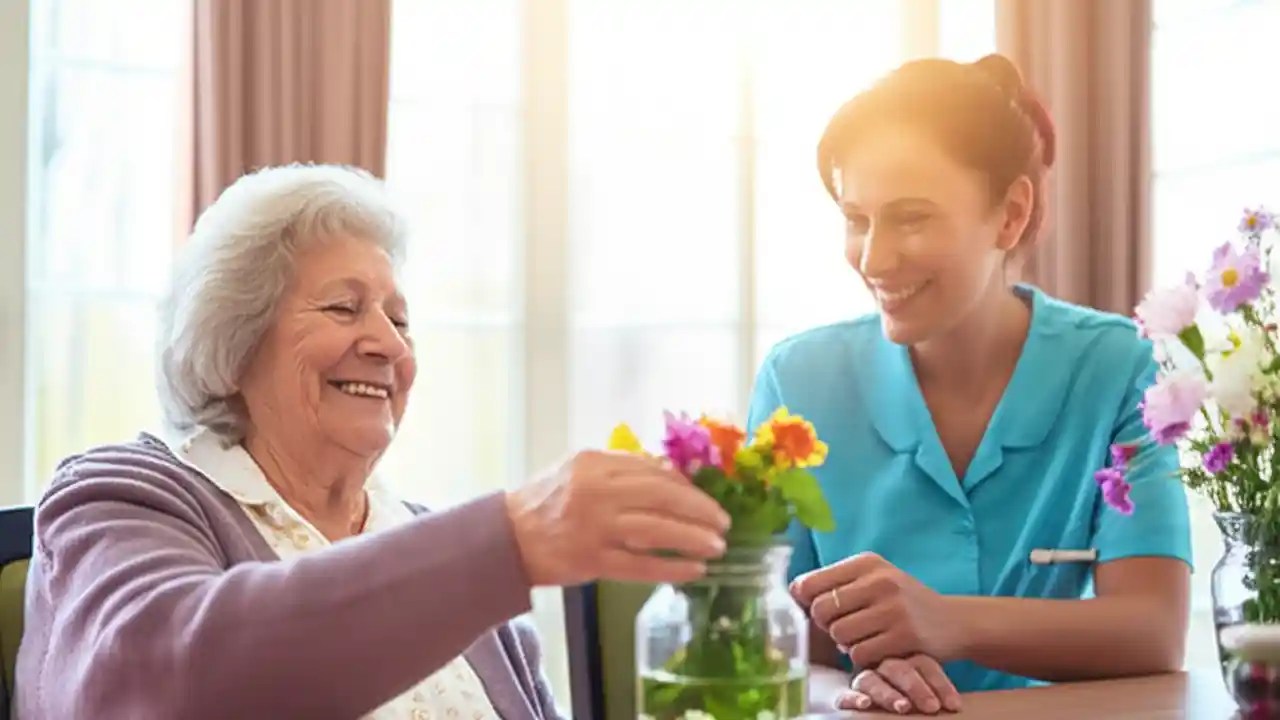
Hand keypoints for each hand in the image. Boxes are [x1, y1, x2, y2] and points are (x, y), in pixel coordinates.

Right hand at [505, 450, 730, 585]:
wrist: (505, 537)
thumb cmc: (547, 500)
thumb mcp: (578, 469)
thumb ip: (620, 468)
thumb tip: (671, 475)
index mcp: (594, 463)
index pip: (652, 471)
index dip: (686, 486)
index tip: (705, 500)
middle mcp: (595, 491)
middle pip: (660, 497)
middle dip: (699, 510)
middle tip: (723, 522)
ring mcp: (593, 527)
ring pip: (655, 530)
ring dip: (692, 539)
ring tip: (717, 546)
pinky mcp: (591, 560)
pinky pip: (639, 565)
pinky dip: (670, 568)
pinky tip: (693, 570)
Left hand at [791, 552, 965, 667]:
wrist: (954, 621)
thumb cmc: (903, 602)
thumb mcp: (875, 580)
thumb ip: (837, 583)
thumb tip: (792, 590)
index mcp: (867, 563)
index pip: (811, 583)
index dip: (806, 603)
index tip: (818, 611)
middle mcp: (880, 580)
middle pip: (821, 611)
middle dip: (826, 626)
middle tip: (842, 628)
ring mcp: (893, 608)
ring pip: (839, 634)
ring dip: (846, 643)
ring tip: (862, 638)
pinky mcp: (905, 636)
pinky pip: (861, 654)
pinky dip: (863, 657)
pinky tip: (877, 649)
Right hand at [838, 655, 960, 714]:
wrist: (839, 679)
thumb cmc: (896, 685)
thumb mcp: (917, 680)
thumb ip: (933, 685)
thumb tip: (959, 703)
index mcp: (903, 657)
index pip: (923, 663)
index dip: (939, 684)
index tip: (954, 706)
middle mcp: (881, 664)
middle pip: (899, 669)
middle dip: (916, 688)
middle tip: (931, 707)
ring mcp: (860, 678)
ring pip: (872, 680)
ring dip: (887, 693)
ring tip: (902, 707)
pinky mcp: (837, 694)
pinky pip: (843, 694)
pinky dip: (852, 698)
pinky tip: (863, 704)